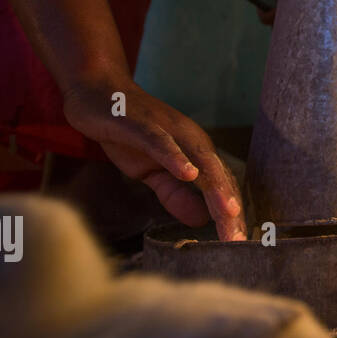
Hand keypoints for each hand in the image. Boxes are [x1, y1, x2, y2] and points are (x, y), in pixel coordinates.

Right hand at [61, 73, 247, 240]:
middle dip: (227, 209)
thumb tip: (200, 220)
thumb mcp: (151, 172)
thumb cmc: (128, 134)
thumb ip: (175, 194)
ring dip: (214, 186)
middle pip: (215, 177)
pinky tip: (188, 173)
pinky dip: (176, 157)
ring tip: (227, 212)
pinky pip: (163, 142)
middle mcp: (190, 140)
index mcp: (195, 153)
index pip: (217, 187)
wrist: (99, 94)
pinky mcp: (144, 125)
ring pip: (198, 160)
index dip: (227, 215)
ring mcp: (169, 131)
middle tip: (237, 238)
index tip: (237, 243)